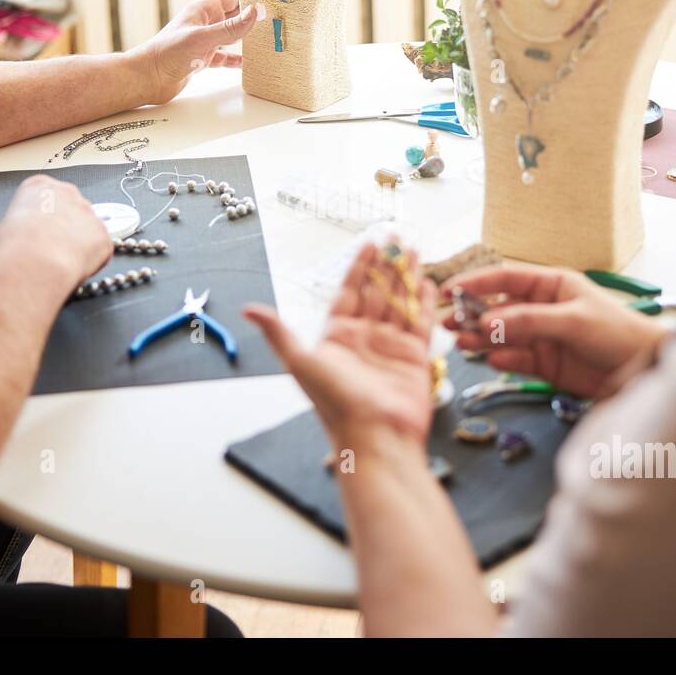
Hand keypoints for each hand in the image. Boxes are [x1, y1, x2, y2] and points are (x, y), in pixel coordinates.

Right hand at [0, 175, 112, 290]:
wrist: (35, 261)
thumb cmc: (15, 246)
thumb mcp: (9, 224)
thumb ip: (28, 221)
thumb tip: (33, 235)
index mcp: (40, 186)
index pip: (48, 197)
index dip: (45, 219)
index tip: (40, 232)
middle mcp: (68, 193)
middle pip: (72, 209)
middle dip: (66, 228)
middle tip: (53, 249)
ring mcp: (89, 213)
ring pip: (88, 230)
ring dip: (79, 244)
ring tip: (61, 261)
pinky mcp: (104, 235)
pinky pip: (100, 250)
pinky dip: (91, 260)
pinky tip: (75, 267)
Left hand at [138, 0, 258, 104]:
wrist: (147, 79)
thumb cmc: (167, 53)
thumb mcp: (202, 38)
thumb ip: (229, 27)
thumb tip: (255, 12)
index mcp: (202, 10)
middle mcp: (204, 23)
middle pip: (233, 15)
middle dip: (252, 17)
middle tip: (275, 19)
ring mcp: (203, 41)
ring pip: (230, 36)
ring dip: (246, 38)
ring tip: (266, 40)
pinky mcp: (201, 59)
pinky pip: (223, 56)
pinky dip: (235, 59)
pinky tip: (246, 63)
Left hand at [244, 243, 438, 444]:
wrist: (375, 436)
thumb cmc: (336, 403)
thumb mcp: (301, 362)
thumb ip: (279, 333)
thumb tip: (248, 310)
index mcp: (337, 337)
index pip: (349, 292)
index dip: (359, 267)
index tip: (369, 242)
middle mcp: (364, 338)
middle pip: (377, 293)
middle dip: (387, 265)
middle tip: (397, 238)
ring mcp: (390, 347)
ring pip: (399, 303)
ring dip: (407, 277)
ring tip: (414, 250)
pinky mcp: (414, 357)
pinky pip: (420, 323)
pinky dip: (423, 303)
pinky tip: (427, 283)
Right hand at [442, 264, 670, 397]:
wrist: (643, 371)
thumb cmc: (617, 334)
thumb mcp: (573, 321)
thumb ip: (529, 321)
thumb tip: (486, 323)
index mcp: (551, 285)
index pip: (505, 277)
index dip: (475, 283)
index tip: (448, 290)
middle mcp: (542, 308)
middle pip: (497, 308)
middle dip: (471, 314)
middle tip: (445, 323)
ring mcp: (542, 337)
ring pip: (502, 336)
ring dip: (481, 339)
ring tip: (461, 344)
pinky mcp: (544, 365)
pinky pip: (515, 360)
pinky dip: (502, 361)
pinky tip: (492, 361)